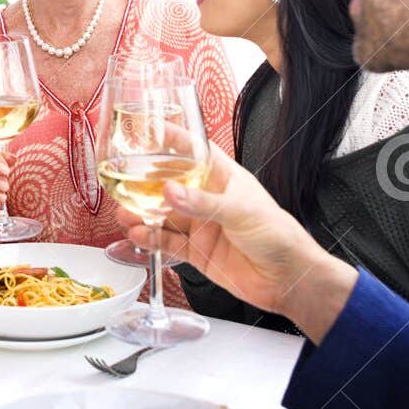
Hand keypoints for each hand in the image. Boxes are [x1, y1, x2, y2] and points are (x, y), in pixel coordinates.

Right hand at [117, 157, 355, 342]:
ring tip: (122, 214)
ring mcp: (201, 226)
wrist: (287, 279)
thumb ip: (202, 203)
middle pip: (170, 184)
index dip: (172, 139)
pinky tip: (137, 235)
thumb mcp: (240, 211)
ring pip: (163, 215)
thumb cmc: (277, 234)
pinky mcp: (197, 252)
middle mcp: (208, 199)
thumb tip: (168, 191)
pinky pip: (167, 243)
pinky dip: (150, 239)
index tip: (148, 129)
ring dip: (141, 214)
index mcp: (223, 179)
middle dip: (144, 183)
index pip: (194, 151)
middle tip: (121, 180)